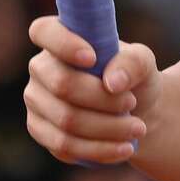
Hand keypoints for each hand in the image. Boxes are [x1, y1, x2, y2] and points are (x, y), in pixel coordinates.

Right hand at [24, 16, 156, 164]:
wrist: (134, 112)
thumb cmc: (132, 77)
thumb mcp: (142, 62)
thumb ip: (132, 63)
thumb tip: (111, 82)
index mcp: (58, 38)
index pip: (42, 31)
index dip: (63, 44)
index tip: (92, 58)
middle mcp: (40, 67)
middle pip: (61, 84)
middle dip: (102, 99)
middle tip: (132, 103)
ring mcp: (36, 100)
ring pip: (66, 120)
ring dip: (106, 128)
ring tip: (137, 129)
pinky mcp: (40, 130)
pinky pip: (64, 145)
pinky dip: (98, 149)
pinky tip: (124, 148)